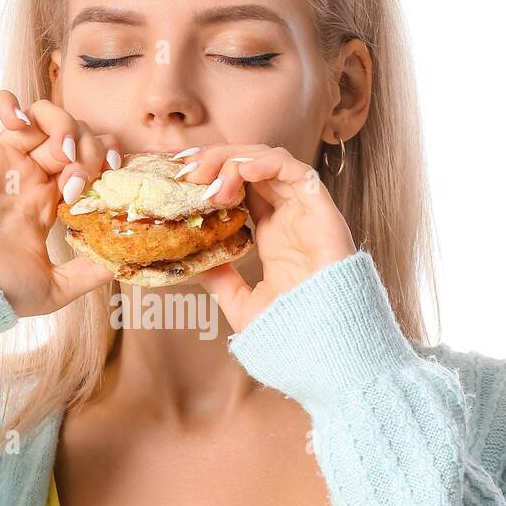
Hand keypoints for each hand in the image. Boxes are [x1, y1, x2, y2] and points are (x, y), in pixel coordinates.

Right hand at [0, 90, 123, 316]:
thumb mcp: (54, 289)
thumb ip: (87, 274)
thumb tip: (121, 262)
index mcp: (47, 200)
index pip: (86, 159)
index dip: (105, 157)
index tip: (113, 173)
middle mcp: (25, 175)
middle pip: (69, 134)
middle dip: (87, 145)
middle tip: (82, 174)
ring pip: (37, 115)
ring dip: (60, 122)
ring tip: (62, 151)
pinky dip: (7, 101)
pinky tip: (22, 122)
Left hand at [174, 144, 356, 332]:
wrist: (323, 346)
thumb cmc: (292, 330)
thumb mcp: (243, 305)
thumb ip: (222, 283)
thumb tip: (193, 266)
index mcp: (272, 233)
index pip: (242, 186)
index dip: (213, 174)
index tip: (182, 176)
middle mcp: (289, 216)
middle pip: (252, 167)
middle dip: (217, 160)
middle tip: (187, 170)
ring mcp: (306, 212)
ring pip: (271, 162)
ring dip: (236, 160)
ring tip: (208, 177)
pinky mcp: (322, 212)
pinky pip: (297, 172)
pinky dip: (267, 163)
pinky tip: (242, 171)